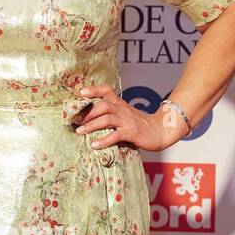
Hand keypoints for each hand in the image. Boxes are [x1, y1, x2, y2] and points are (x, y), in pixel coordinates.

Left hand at [74, 85, 189, 152]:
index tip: (80, 92)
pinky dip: (104, 140)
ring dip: (91, 125)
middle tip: (74, 120)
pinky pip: (115, 135)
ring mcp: (127, 121)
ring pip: (107, 119)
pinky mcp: (132, 133)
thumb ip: (110, 113)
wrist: (161, 130)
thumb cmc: (139, 124)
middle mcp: (122, 109)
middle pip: (103, 105)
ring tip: (80, 131)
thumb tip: (88, 118)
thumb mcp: (124, 114)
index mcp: (119, 103)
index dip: (93, 89)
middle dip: (87, 112)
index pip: (106, 90)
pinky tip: (94, 145)